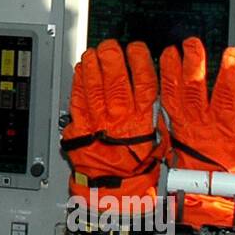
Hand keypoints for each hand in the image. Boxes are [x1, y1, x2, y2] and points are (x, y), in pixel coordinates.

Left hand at [61, 39, 164, 207]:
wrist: (113, 188)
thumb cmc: (136, 166)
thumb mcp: (155, 140)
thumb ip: (154, 116)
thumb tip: (153, 92)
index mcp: (142, 121)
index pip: (144, 84)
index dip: (140, 62)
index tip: (136, 48)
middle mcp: (120, 118)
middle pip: (116, 81)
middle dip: (113, 59)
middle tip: (110, 45)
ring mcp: (99, 122)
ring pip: (95, 87)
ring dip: (94, 66)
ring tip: (94, 52)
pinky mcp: (81, 127)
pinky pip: (78, 100)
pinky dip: (79, 82)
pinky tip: (81, 68)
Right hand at [159, 37, 234, 228]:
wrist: (219, 197)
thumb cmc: (197, 173)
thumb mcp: (175, 149)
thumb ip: (170, 125)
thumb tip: (158, 103)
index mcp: (182, 128)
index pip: (172, 95)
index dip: (169, 73)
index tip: (168, 53)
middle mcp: (201, 126)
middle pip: (196, 91)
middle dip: (194, 65)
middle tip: (192, 45)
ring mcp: (224, 130)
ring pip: (223, 98)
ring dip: (225, 73)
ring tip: (229, 53)